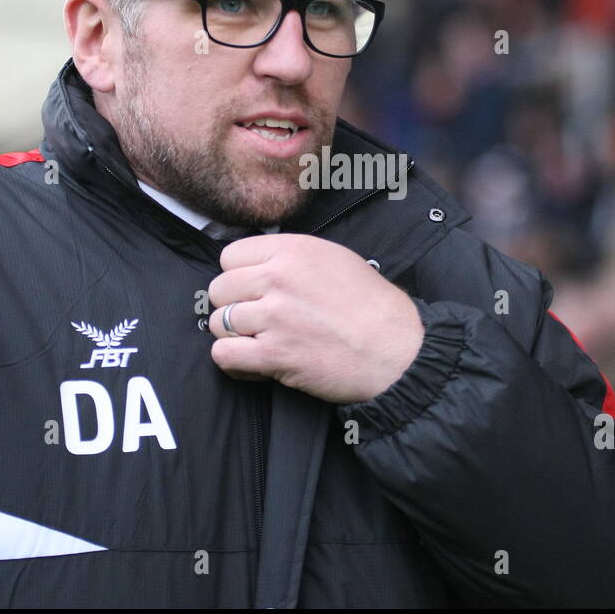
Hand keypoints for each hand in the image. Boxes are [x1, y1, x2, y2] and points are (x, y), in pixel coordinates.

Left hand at [206, 234, 424, 403]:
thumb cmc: (374, 308)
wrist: (395, 351)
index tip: (254, 290)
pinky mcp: (274, 354)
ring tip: (259, 342)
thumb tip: (260, 266)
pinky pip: (224, 354)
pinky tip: (254, 362)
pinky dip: (234, 361)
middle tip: (257, 320)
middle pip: (219, 289)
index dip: (239, 276)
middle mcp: (279, 279)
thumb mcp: (336, 260)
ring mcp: (274, 317)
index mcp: (293, 251)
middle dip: (234, 306)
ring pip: (219, 322)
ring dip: (235, 335)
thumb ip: (294, 258)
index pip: (230, 256)